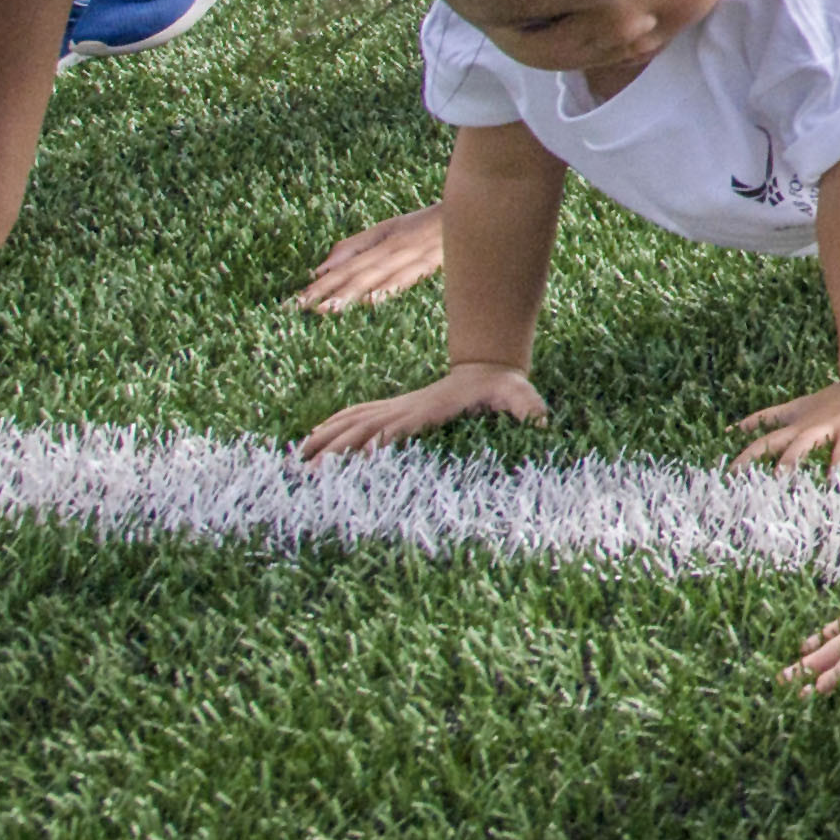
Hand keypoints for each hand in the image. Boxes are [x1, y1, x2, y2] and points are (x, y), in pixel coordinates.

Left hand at [289, 203, 454, 311]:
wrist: (471, 205)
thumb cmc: (427, 222)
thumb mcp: (388, 228)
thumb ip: (355, 246)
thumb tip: (320, 268)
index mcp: (382, 241)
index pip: (345, 266)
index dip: (321, 284)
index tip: (296, 301)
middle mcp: (394, 248)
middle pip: (356, 272)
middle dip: (330, 291)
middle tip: (305, 308)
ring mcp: (414, 255)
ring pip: (378, 275)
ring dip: (353, 291)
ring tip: (331, 308)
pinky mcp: (434, 261)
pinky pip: (409, 275)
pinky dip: (392, 286)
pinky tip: (376, 299)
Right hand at [297, 365, 546, 460]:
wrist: (490, 366)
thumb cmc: (504, 386)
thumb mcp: (519, 395)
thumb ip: (528, 407)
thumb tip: (542, 421)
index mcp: (427, 412)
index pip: (391, 430)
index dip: (369, 446)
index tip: (345, 464)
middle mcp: (404, 409)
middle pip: (360, 429)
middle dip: (333, 449)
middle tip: (305, 473)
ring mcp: (397, 407)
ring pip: (352, 422)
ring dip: (325, 439)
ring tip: (297, 461)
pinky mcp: (396, 409)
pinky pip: (357, 415)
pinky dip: (333, 426)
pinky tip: (313, 440)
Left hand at [732, 377, 839, 473]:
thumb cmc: (833, 403)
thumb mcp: (796, 409)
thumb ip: (767, 418)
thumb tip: (731, 430)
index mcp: (803, 426)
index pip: (768, 441)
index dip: (748, 456)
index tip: (730, 474)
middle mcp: (825, 426)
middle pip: (803, 443)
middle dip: (792, 459)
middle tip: (779, 477)